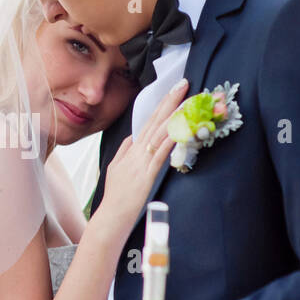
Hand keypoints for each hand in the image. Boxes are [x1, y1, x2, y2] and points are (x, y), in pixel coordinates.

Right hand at [94, 79, 185, 235]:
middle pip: (156, 121)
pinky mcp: (147, 174)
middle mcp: (137, 151)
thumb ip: (123, 152)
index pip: (149, 121)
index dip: (162, 104)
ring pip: (160, 133)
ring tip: (188, 101)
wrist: (111, 216)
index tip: (174, 89)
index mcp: (131, 150)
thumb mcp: (114, 169)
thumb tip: (130, 138)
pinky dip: (171, 140)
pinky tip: (180, 129)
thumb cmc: (115, 196)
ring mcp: (141, 162)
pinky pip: (161, 153)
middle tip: (184, 83)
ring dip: (175, 116)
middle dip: (170, 100)